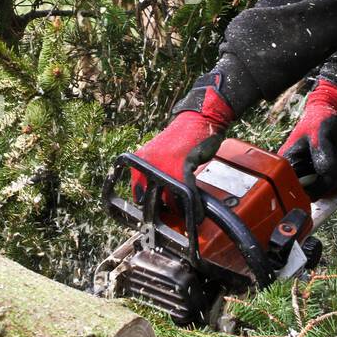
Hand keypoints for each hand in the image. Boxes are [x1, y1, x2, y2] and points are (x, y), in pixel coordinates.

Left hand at [131, 72, 235, 204]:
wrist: (198, 120)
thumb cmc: (181, 139)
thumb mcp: (159, 156)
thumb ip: (154, 174)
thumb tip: (158, 201)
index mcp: (139, 162)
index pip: (138, 195)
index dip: (151, 207)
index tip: (160, 213)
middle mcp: (148, 164)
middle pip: (153, 200)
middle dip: (165, 211)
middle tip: (175, 215)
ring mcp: (165, 166)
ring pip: (169, 200)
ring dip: (179, 211)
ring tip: (186, 214)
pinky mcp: (183, 167)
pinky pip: (186, 193)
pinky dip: (193, 206)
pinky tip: (198, 213)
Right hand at [279, 78, 336, 198]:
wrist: (333, 111)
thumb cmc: (322, 119)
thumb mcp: (321, 136)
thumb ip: (323, 158)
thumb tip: (327, 179)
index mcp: (287, 163)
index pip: (299, 190)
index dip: (317, 188)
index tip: (332, 176)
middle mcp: (296, 172)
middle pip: (315, 193)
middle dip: (333, 180)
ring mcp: (310, 174)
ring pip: (327, 191)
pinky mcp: (321, 175)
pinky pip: (335, 187)